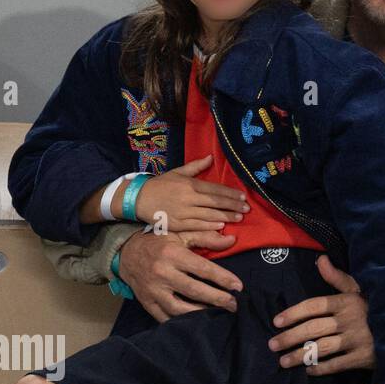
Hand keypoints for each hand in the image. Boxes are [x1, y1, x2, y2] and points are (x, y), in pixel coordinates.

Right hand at [118, 228, 241, 322]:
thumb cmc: (159, 242)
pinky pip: (165, 318)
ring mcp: (153, 291)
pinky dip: (182, 322)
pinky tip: (197, 322)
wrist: (126, 253)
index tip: (239, 287)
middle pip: (194, 291)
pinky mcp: (147, 303)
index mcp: (173, 255)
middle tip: (234, 305)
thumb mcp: (181, 234)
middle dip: (218, 299)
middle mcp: (162, 274)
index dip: (223, 278)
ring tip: (219, 315)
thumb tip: (232, 240)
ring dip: (202, 313)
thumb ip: (207, 238)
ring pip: (180, 308)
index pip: (203, 269)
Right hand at [132, 155, 248, 232]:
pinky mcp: (177, 224)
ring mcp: (182, 212)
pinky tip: (221, 225)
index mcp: (190, 184)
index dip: (231, 194)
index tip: (243, 196)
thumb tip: (211, 157)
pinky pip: (196, 225)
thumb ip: (196, 167)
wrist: (137, 198)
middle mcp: (188, 198)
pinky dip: (210, 226)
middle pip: (215, 202)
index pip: (215, 189)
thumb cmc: (160, 184)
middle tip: (247, 209)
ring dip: (226, 216)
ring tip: (239, 217)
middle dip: (233, 206)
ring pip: (209, 215)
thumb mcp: (177, 172)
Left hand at [269, 255, 374, 373]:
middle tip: (273, 345)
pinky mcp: (364, 357)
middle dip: (290, 337)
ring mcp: (357, 339)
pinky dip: (321, 368)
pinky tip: (309, 370)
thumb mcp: (360, 290)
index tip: (276, 322)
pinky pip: (337, 364)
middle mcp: (350, 319)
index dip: (293, 313)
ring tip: (283, 361)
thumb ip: (337, 278)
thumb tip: (320, 259)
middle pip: (313, 328)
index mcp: (347, 301)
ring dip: (300, 355)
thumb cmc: (376, 307)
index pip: (314, 305)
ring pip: (322, 348)